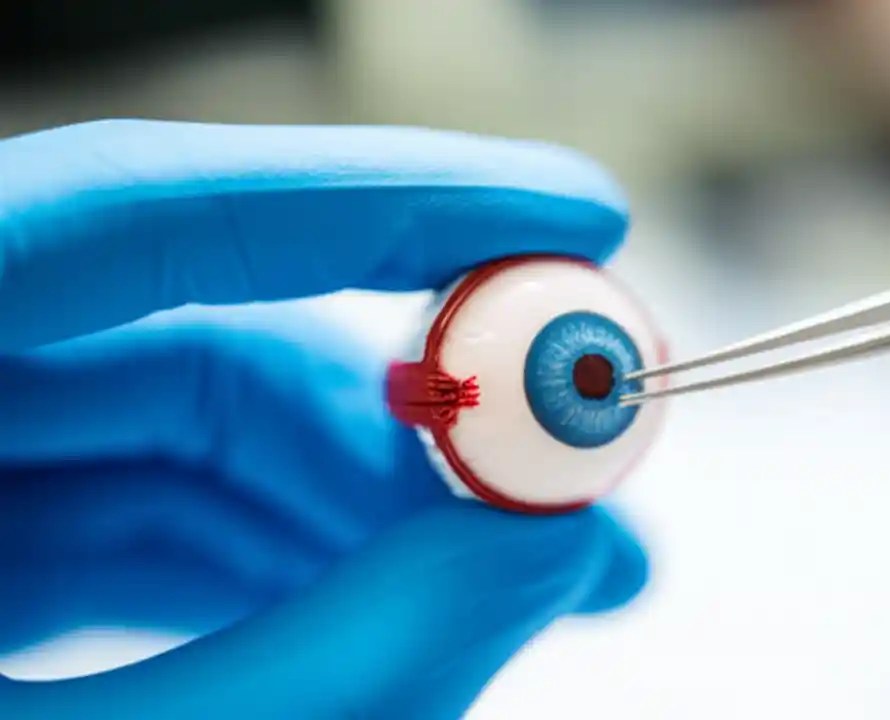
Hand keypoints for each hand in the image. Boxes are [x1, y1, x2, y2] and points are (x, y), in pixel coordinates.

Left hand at [0, 120, 645, 717]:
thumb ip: (318, 666)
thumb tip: (544, 552)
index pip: (147, 203)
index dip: (388, 199)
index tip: (581, 219)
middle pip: (200, 340)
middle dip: (416, 424)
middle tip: (585, 496)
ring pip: (192, 443)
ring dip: (374, 515)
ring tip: (517, 584)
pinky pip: (145, 517)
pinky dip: (286, 564)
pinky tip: (401, 611)